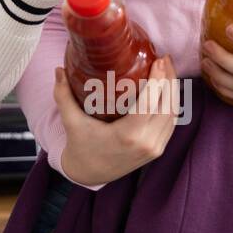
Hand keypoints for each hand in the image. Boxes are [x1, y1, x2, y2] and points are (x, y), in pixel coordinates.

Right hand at [55, 54, 179, 186]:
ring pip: (174, 115)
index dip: (158, 80)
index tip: (159, 60)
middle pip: (168, 106)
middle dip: (170, 80)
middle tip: (165, 58)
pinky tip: (168, 89)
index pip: (150, 103)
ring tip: (168, 69)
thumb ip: (63, 95)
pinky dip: (172, 104)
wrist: (89, 174)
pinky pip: (171, 123)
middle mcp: (146, 143)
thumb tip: (58, 69)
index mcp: (127, 136)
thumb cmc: (80, 146)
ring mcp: (155, 148)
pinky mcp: (158, 150)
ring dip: (174, 91)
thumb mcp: (71, 121)